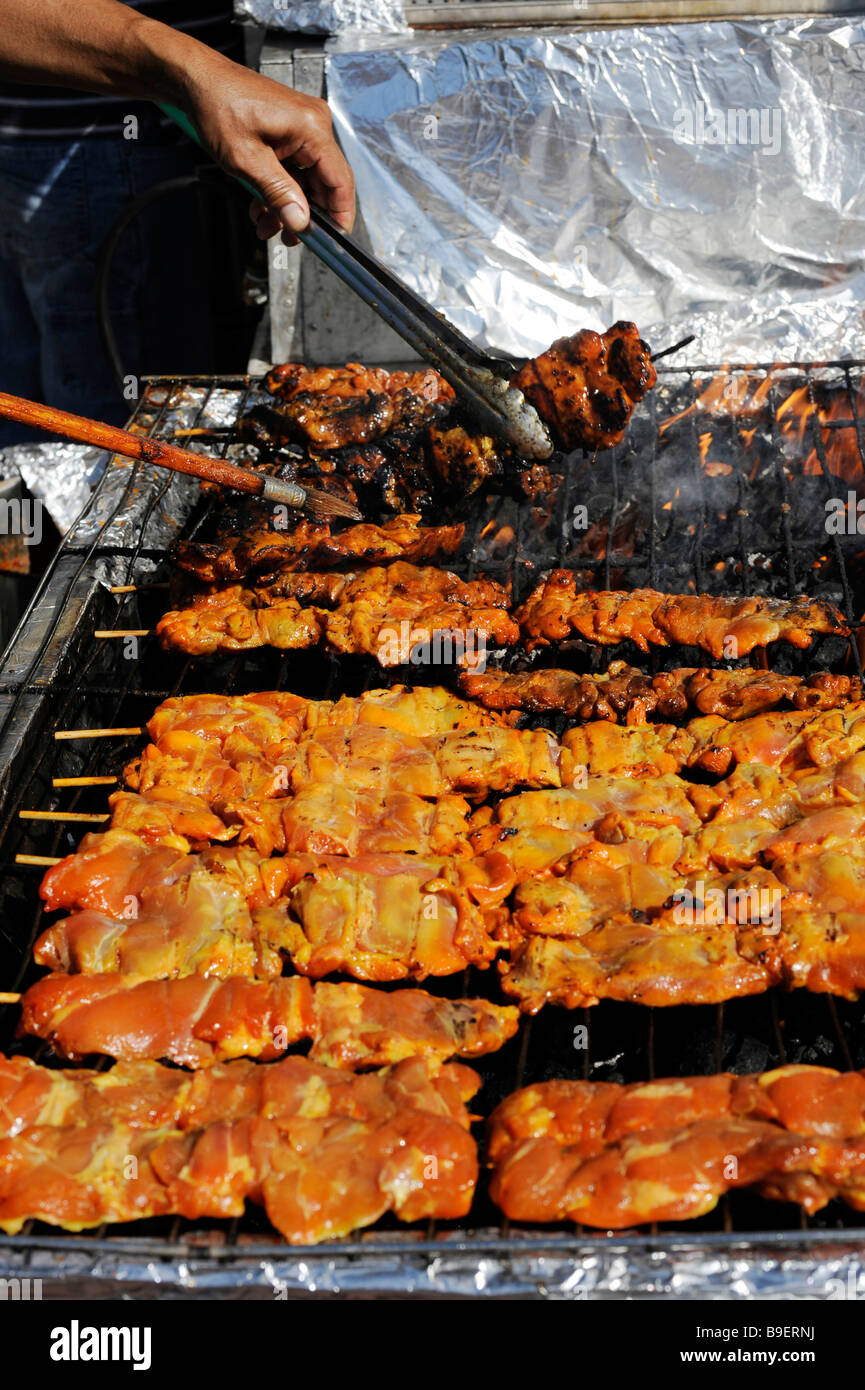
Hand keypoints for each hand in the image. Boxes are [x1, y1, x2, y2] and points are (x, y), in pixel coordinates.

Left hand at [181, 57, 354, 245]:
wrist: (196, 81)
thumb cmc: (217, 104)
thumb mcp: (247, 161)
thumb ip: (279, 194)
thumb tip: (301, 221)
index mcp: (311, 127)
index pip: (340, 181)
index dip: (339, 216)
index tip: (332, 241)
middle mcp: (313, 125)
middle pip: (323, 184)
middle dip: (302, 214)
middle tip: (287, 237)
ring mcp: (301, 127)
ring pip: (305, 181)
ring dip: (286, 205)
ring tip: (265, 223)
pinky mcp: (288, 131)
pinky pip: (293, 169)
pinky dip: (278, 189)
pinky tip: (261, 203)